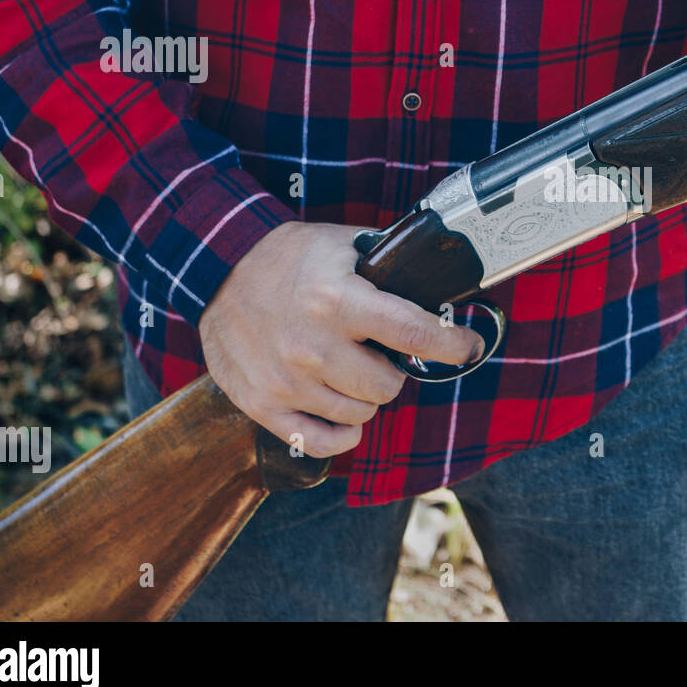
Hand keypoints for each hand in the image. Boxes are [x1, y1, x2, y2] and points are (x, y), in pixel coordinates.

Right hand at [199, 222, 483, 456]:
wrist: (216, 269)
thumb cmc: (289, 258)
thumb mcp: (343, 244)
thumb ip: (389, 263)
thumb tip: (442, 277)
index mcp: (337, 300)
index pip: (414, 333)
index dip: (453, 345)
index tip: (470, 346)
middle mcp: (312, 346)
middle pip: (389, 385)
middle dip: (395, 368)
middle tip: (380, 352)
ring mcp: (286, 380)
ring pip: (361, 413)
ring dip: (366, 395)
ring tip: (350, 369)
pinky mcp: (262, 404)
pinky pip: (322, 442)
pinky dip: (341, 433)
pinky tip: (343, 412)